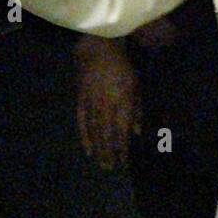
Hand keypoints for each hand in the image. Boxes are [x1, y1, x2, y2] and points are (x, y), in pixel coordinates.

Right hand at [75, 35, 139, 169]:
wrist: (99, 50)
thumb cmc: (122, 68)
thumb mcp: (136, 86)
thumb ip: (136, 110)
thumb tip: (136, 133)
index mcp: (122, 102)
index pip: (122, 132)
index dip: (123, 148)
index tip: (123, 162)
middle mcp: (106, 106)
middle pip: (108, 135)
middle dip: (110, 153)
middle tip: (110, 168)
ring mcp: (92, 104)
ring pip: (95, 131)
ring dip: (99, 149)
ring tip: (101, 163)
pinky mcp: (80, 100)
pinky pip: (82, 122)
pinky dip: (85, 137)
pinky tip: (88, 150)